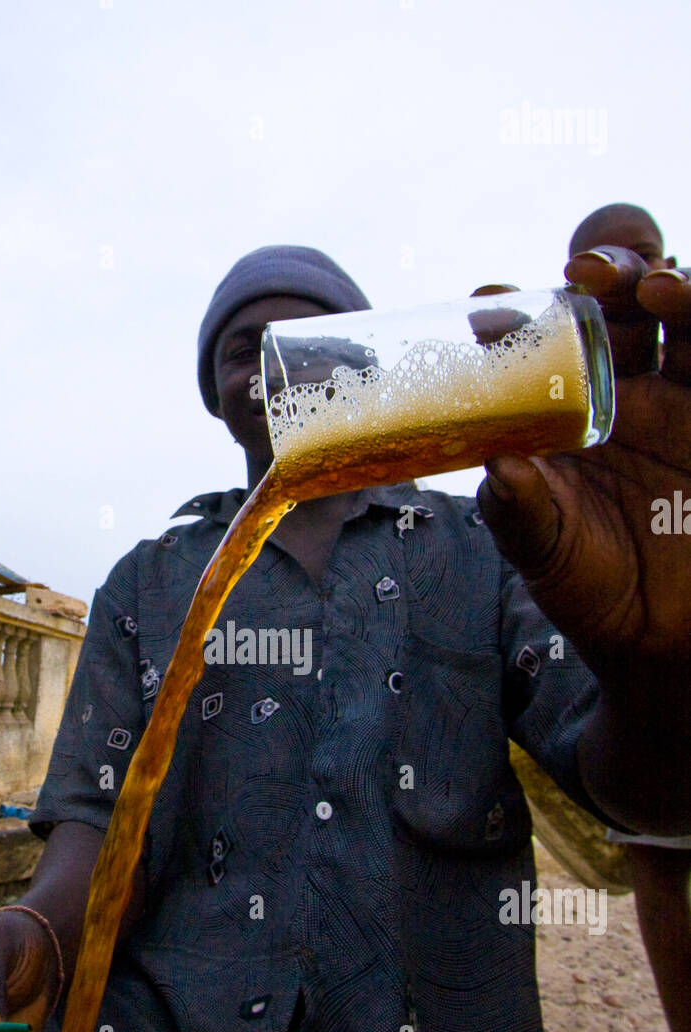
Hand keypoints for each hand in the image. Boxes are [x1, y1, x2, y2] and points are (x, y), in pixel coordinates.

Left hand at [476, 250, 690, 678]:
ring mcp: (688, 399)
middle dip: (608, 265)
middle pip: (626, 298)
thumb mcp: (543, 549)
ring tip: (653, 288)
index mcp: (570, 407)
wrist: (662, 639)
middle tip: (583, 275)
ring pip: (690, 312)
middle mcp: (632, 388)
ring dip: (674, 283)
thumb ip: (520, 509)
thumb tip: (501, 464)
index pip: (546, 337)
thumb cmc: (592, 585)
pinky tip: (689, 310)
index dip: (520, 310)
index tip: (488, 304)